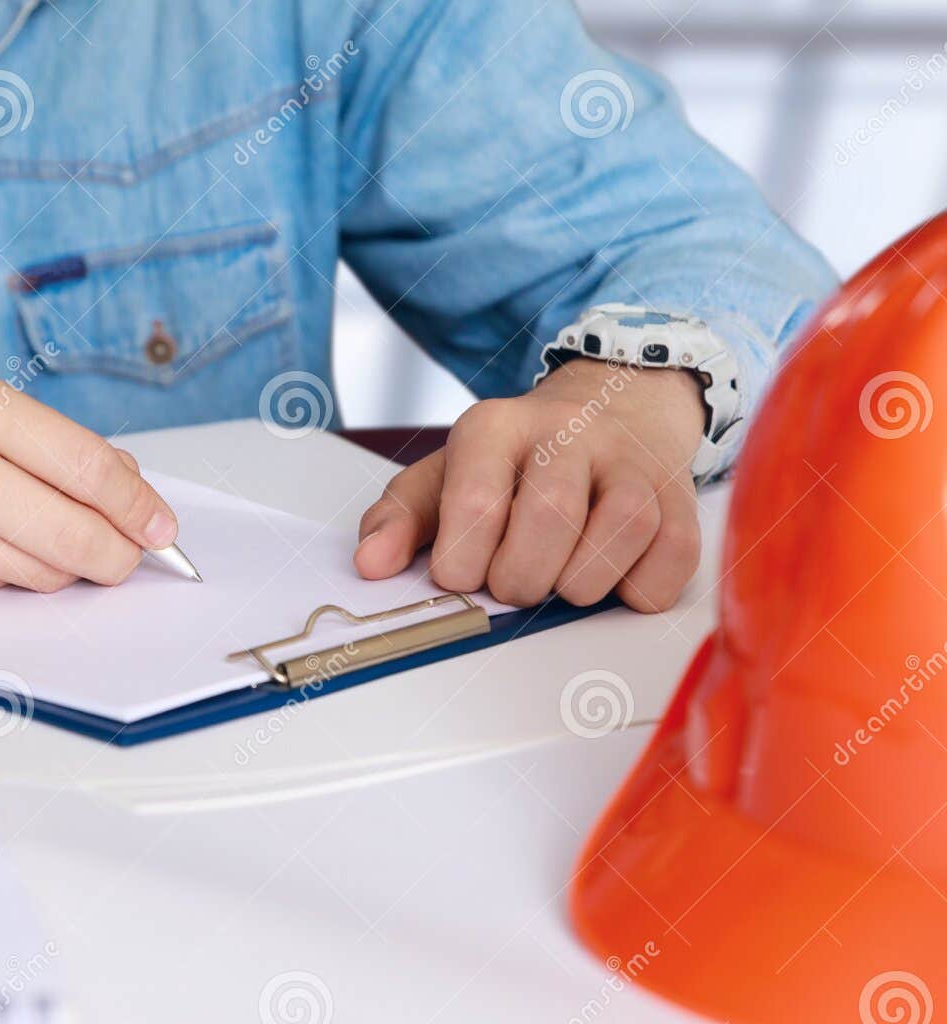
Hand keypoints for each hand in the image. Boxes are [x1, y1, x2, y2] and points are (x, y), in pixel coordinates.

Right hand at [0, 370, 179, 599]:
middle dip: (118, 553)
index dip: (139, 504)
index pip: (87, 465)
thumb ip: (41, 444)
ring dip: (60, 566)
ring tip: (36, 538)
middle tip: (129, 556)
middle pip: (77, 530)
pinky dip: (4, 577)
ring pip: (43, 569)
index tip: (161, 524)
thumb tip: (128, 489)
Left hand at [353, 358, 706, 611]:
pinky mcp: (680, 499)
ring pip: (620, 532)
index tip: (460, 574)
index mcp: (495, 427)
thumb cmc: (516, 463)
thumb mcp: (445, 476)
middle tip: (512, 584)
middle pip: (550, 519)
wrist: (613, 408)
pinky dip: (638, 588)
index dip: (462, 563)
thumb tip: (370, 563)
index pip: (475, 502)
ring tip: (561, 581)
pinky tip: (611, 577)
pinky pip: (671, 559)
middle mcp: (568, 433)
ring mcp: (632, 462)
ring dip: (581, 584)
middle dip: (521, 578)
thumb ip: (401, 518)